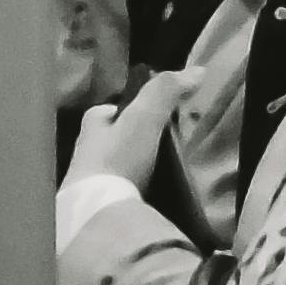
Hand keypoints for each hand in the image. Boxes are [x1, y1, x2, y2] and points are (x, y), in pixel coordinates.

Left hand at [67, 69, 188, 195]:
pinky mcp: (104, 205)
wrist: (99, 214)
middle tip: (176, 146)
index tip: (166, 115)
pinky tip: (163, 195)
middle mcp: (88, 150)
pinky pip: (130, 190)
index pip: (116, 109)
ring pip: (125, 166)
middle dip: (143, 140)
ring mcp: (95, 180)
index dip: (139, 109)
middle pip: (121, 138)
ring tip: (175, 171)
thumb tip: (197, 70)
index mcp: (92, 125)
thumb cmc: (117, 159)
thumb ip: (165, 92)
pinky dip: (145, 190)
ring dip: (146, 167)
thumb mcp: (143, 117)